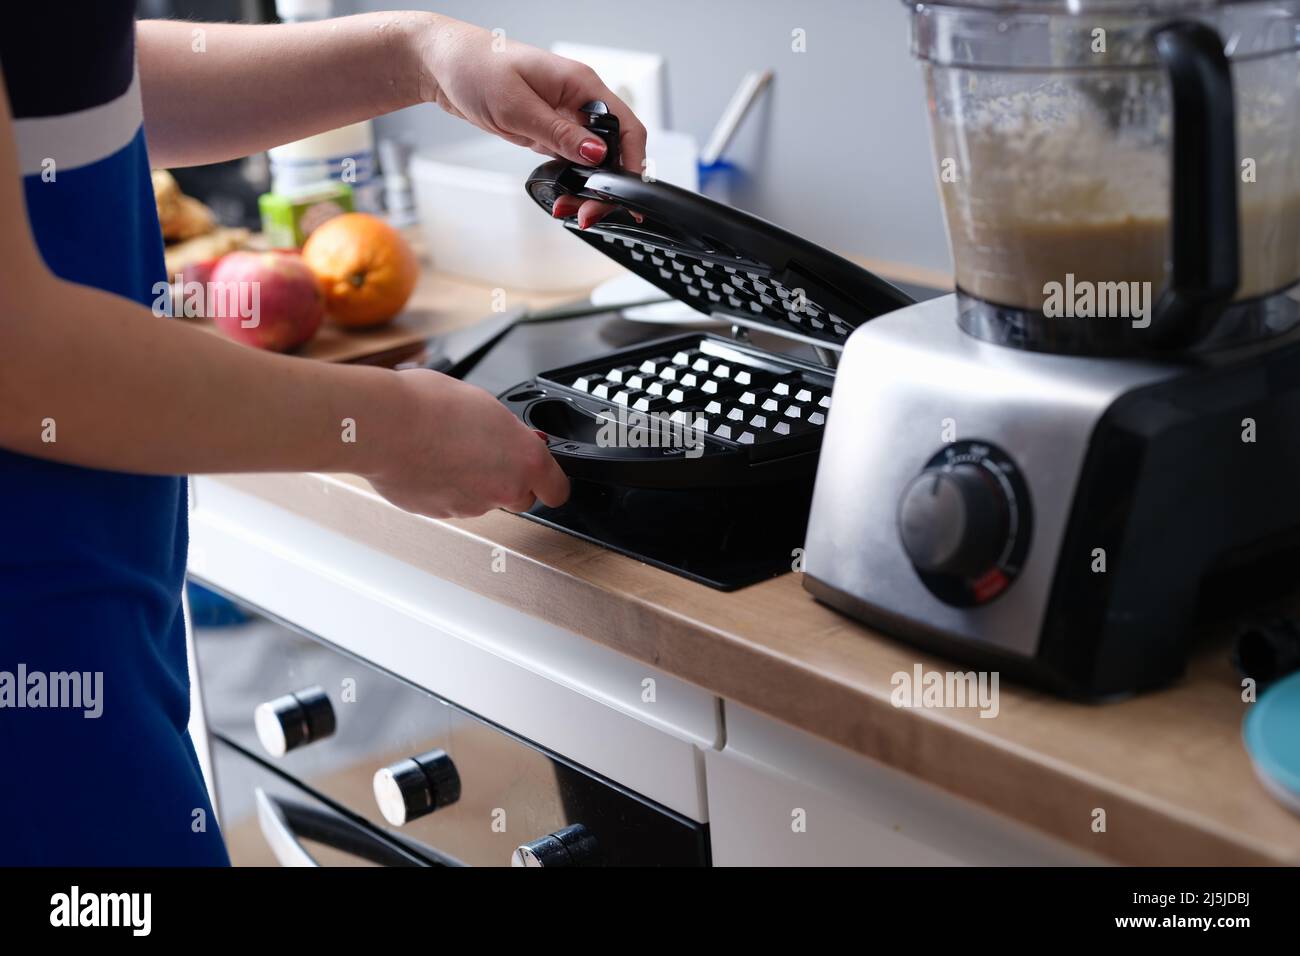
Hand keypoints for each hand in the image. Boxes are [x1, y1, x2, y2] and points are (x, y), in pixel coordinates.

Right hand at [364, 369, 569, 518]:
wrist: (384, 426)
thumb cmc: (430, 406)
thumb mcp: (485, 404)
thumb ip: (505, 430)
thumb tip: (505, 435)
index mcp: (524, 460)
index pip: (557, 489)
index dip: (549, 481)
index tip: (543, 475)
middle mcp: (502, 489)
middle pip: (520, 497)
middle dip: (508, 479)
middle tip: (486, 452)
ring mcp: (470, 506)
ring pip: (482, 499)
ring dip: (472, 481)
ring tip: (448, 448)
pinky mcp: (440, 513)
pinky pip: (451, 502)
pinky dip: (445, 488)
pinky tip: (429, 461)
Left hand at [416, 17, 646, 227]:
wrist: (443, 64)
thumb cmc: (475, 67)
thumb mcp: (516, 105)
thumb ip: (558, 132)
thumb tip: (596, 153)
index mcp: (580, 84)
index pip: (625, 126)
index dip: (633, 162)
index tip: (626, 193)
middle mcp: (577, 100)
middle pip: (612, 149)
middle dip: (606, 185)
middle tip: (589, 213)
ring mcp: (563, 115)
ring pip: (591, 160)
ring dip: (586, 188)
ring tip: (570, 210)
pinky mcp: (548, 129)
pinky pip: (570, 160)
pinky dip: (570, 181)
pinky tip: (561, 197)